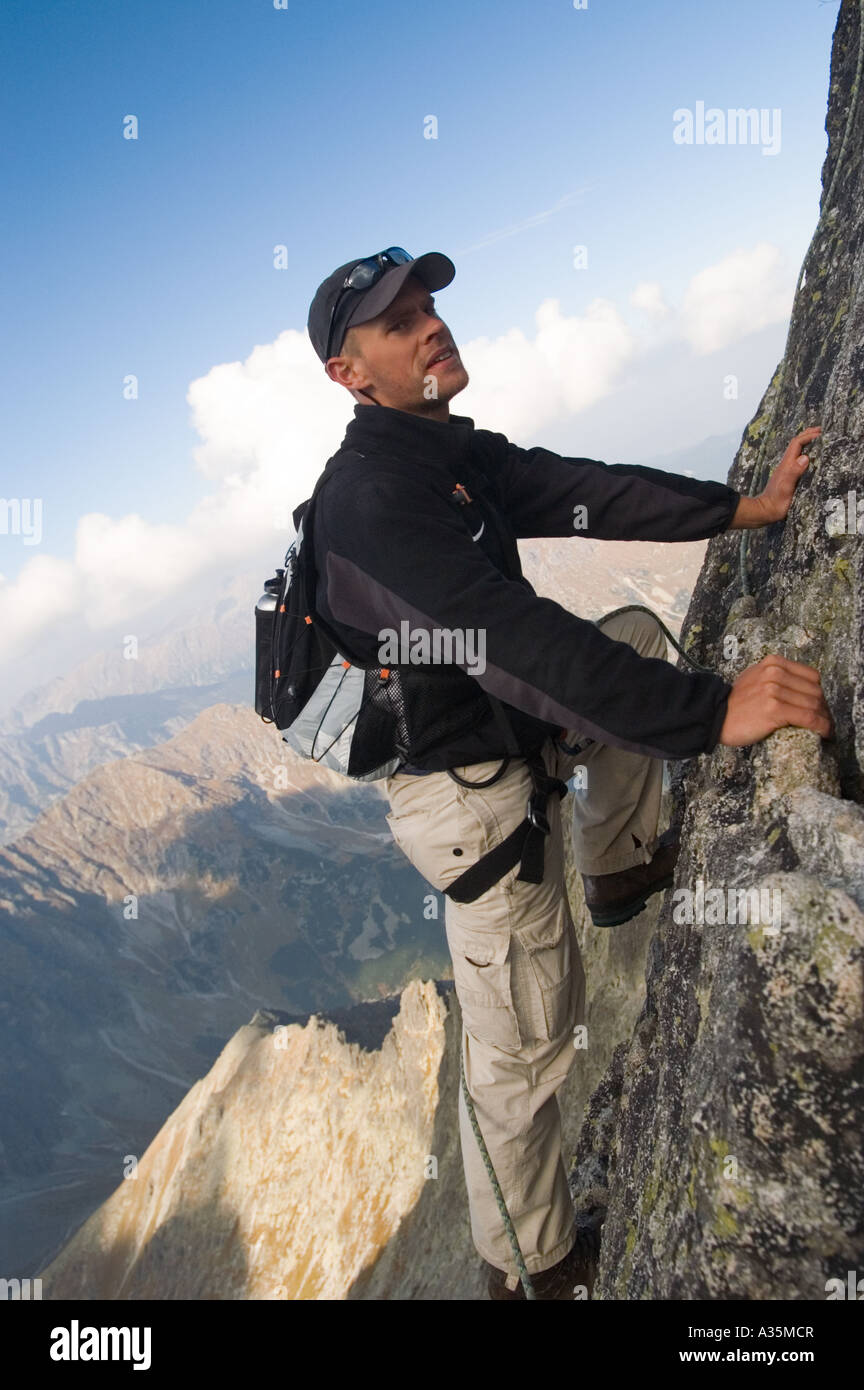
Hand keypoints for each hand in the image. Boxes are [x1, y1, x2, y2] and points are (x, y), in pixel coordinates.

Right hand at [718, 653, 833, 745]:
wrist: (714, 717)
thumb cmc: (735, 703)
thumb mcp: (756, 678)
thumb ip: (778, 678)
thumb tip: (803, 691)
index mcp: (772, 663)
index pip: (811, 676)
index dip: (819, 693)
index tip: (821, 707)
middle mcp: (774, 673)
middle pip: (815, 691)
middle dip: (824, 708)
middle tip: (825, 721)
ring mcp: (774, 690)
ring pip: (814, 704)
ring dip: (824, 719)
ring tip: (826, 729)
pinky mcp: (774, 709)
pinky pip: (807, 717)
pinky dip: (820, 726)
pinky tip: (823, 733)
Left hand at [746, 425, 821, 525]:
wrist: (765, 511)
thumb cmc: (776, 502)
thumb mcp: (786, 487)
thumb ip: (794, 472)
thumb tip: (805, 457)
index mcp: (786, 465)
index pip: (797, 444)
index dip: (808, 436)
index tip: (820, 434)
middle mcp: (786, 465)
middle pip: (796, 445)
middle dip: (807, 435)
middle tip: (820, 430)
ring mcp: (786, 470)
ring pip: (796, 451)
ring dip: (806, 443)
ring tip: (818, 439)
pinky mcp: (788, 477)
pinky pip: (797, 460)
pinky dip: (805, 453)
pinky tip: (810, 457)